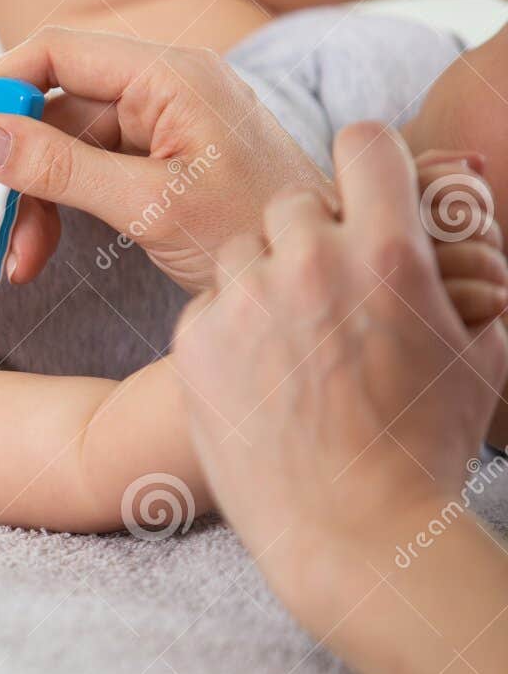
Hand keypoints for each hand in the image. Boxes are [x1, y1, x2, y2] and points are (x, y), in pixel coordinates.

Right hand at [0, 26, 331, 291]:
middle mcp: (162, 88)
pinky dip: (53, 214)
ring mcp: (159, 126)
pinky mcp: (156, 164)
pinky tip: (38, 256)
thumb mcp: (149, 205)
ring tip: (18, 262)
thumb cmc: (259, 235)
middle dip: (8, 165)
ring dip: (28, 203)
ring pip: (59, 148)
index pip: (54, 53)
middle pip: (51, 106)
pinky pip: (83, 175)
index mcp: (170, 75)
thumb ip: (58, 169)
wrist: (325, 279)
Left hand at [172, 124, 507, 607]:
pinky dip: (228, 327)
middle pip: (292, 201)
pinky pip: (209, 303)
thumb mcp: (479, 354)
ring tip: (293, 342)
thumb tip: (470, 225)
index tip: (365, 193)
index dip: (367, 164)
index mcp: (390, 252)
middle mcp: (311, 263)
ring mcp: (245, 300)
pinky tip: (257, 374)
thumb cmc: (425, 446)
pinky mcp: (194, 338)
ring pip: (242, 252)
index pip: (364, 143)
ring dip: (265, 280)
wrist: (349, 530)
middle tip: (328, 290)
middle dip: (311, 236)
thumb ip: (472, 277)